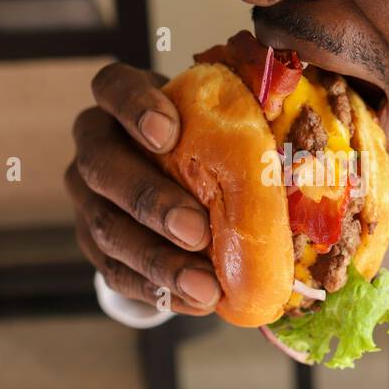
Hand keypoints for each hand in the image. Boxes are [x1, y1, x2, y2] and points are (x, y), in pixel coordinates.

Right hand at [66, 61, 220, 315]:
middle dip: (150, 200)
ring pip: (106, 228)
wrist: (176, 184)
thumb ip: (239, 124)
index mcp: (120, 101)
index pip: (112, 87)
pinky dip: (157, 290)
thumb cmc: (206, 140)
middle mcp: (95, 144)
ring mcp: (88, 198)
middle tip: (196, 229)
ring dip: (157, 261)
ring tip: (204, 286)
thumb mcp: (218, 122)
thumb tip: (300, 147)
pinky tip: (195, 301)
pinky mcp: (96, 245)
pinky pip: (116, 272)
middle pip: (101, 167)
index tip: (168, 133)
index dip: (133, 107)